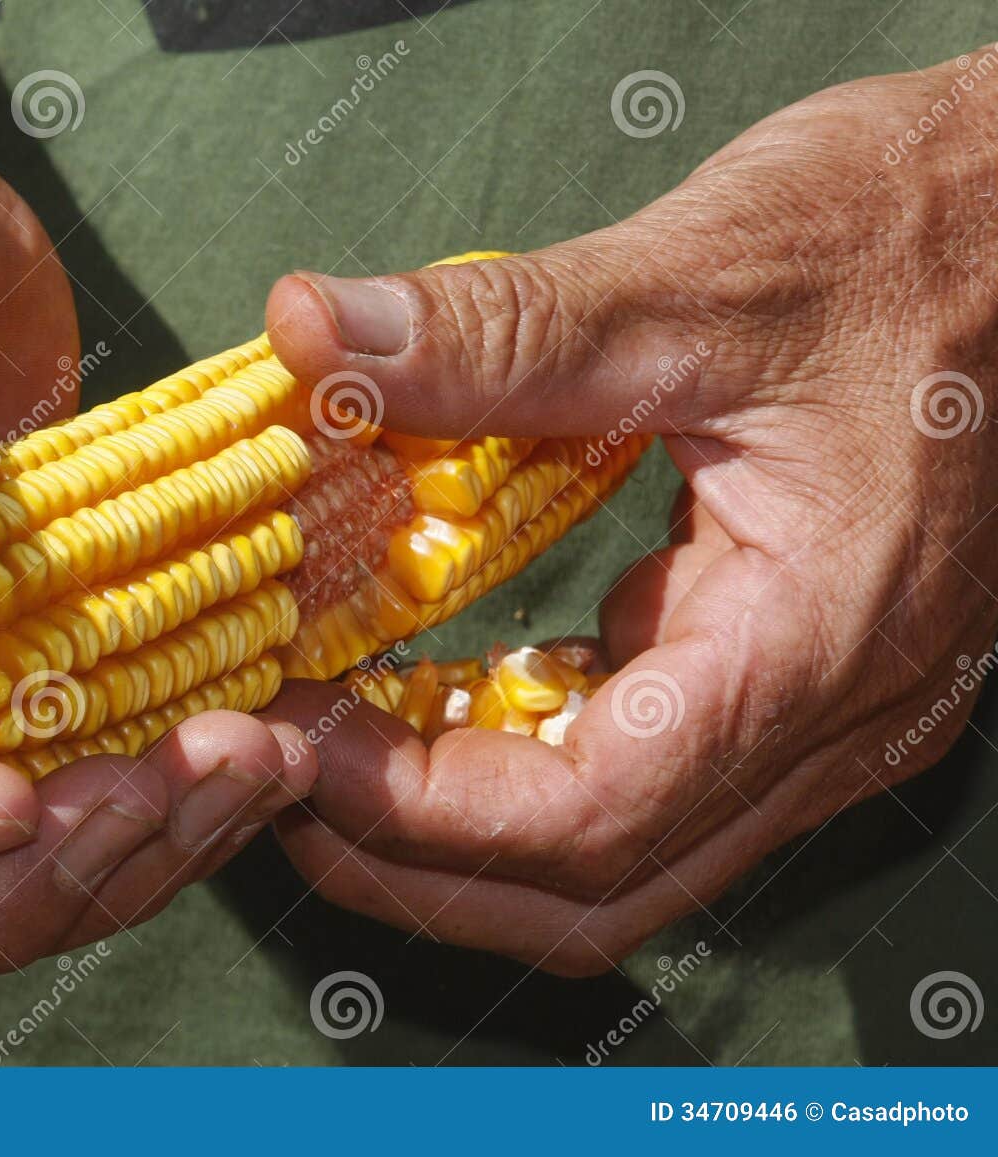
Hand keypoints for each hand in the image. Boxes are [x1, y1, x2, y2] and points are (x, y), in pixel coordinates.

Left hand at [260, 50, 997, 974]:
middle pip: (595, 885)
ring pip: (622, 852)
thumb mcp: (696, 277)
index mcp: (812, 644)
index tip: (297, 734)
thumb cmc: (913, 237)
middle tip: (281, 779)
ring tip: (338, 747)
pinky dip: (526, 758)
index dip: (418, 805)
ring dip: (463, 827)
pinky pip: (645, 770)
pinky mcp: (792, 670)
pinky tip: (445, 688)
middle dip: (415, 859)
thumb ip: (501, 331)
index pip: (589, 815)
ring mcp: (818, 709)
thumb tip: (316, 336)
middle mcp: (829, 717)